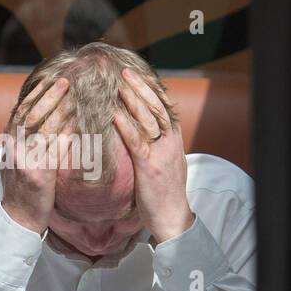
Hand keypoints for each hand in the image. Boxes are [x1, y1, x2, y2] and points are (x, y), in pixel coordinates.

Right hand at [0, 76, 69, 233]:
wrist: (18, 218)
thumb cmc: (22, 188)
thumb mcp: (15, 160)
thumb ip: (23, 140)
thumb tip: (35, 118)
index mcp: (9, 143)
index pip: (21, 112)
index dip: (36, 95)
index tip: (49, 80)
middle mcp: (14, 150)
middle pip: (32, 116)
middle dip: (49, 97)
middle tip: (65, 82)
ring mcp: (26, 163)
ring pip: (44, 131)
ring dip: (60, 112)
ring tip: (75, 98)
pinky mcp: (40, 176)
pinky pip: (55, 152)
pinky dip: (65, 137)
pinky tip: (77, 126)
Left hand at [113, 68, 193, 244]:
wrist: (172, 218)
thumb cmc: (164, 194)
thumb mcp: (166, 165)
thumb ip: (158, 148)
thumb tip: (146, 136)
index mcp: (174, 142)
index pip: (166, 109)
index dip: (153, 91)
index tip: (141, 76)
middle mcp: (170, 143)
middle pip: (158, 108)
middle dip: (142, 88)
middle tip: (126, 72)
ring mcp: (161, 153)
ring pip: (149, 120)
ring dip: (134, 100)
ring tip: (120, 84)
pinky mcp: (150, 166)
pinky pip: (137, 141)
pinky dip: (126, 125)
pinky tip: (115, 114)